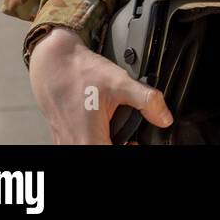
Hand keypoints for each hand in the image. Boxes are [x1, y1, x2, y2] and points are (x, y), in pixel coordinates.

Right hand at [28, 27, 172, 144]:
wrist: (54, 63)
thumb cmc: (81, 73)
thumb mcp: (120, 83)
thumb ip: (146, 101)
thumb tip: (164, 118)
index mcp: (88, 140)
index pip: (114, 156)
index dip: (131, 150)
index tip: (138, 143)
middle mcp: (73, 145)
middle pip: (102, 152)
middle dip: (121, 145)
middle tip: (132, 139)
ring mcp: (64, 142)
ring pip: (91, 149)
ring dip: (107, 143)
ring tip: (121, 135)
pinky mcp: (61, 136)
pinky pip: (80, 145)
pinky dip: (95, 140)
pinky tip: (104, 128)